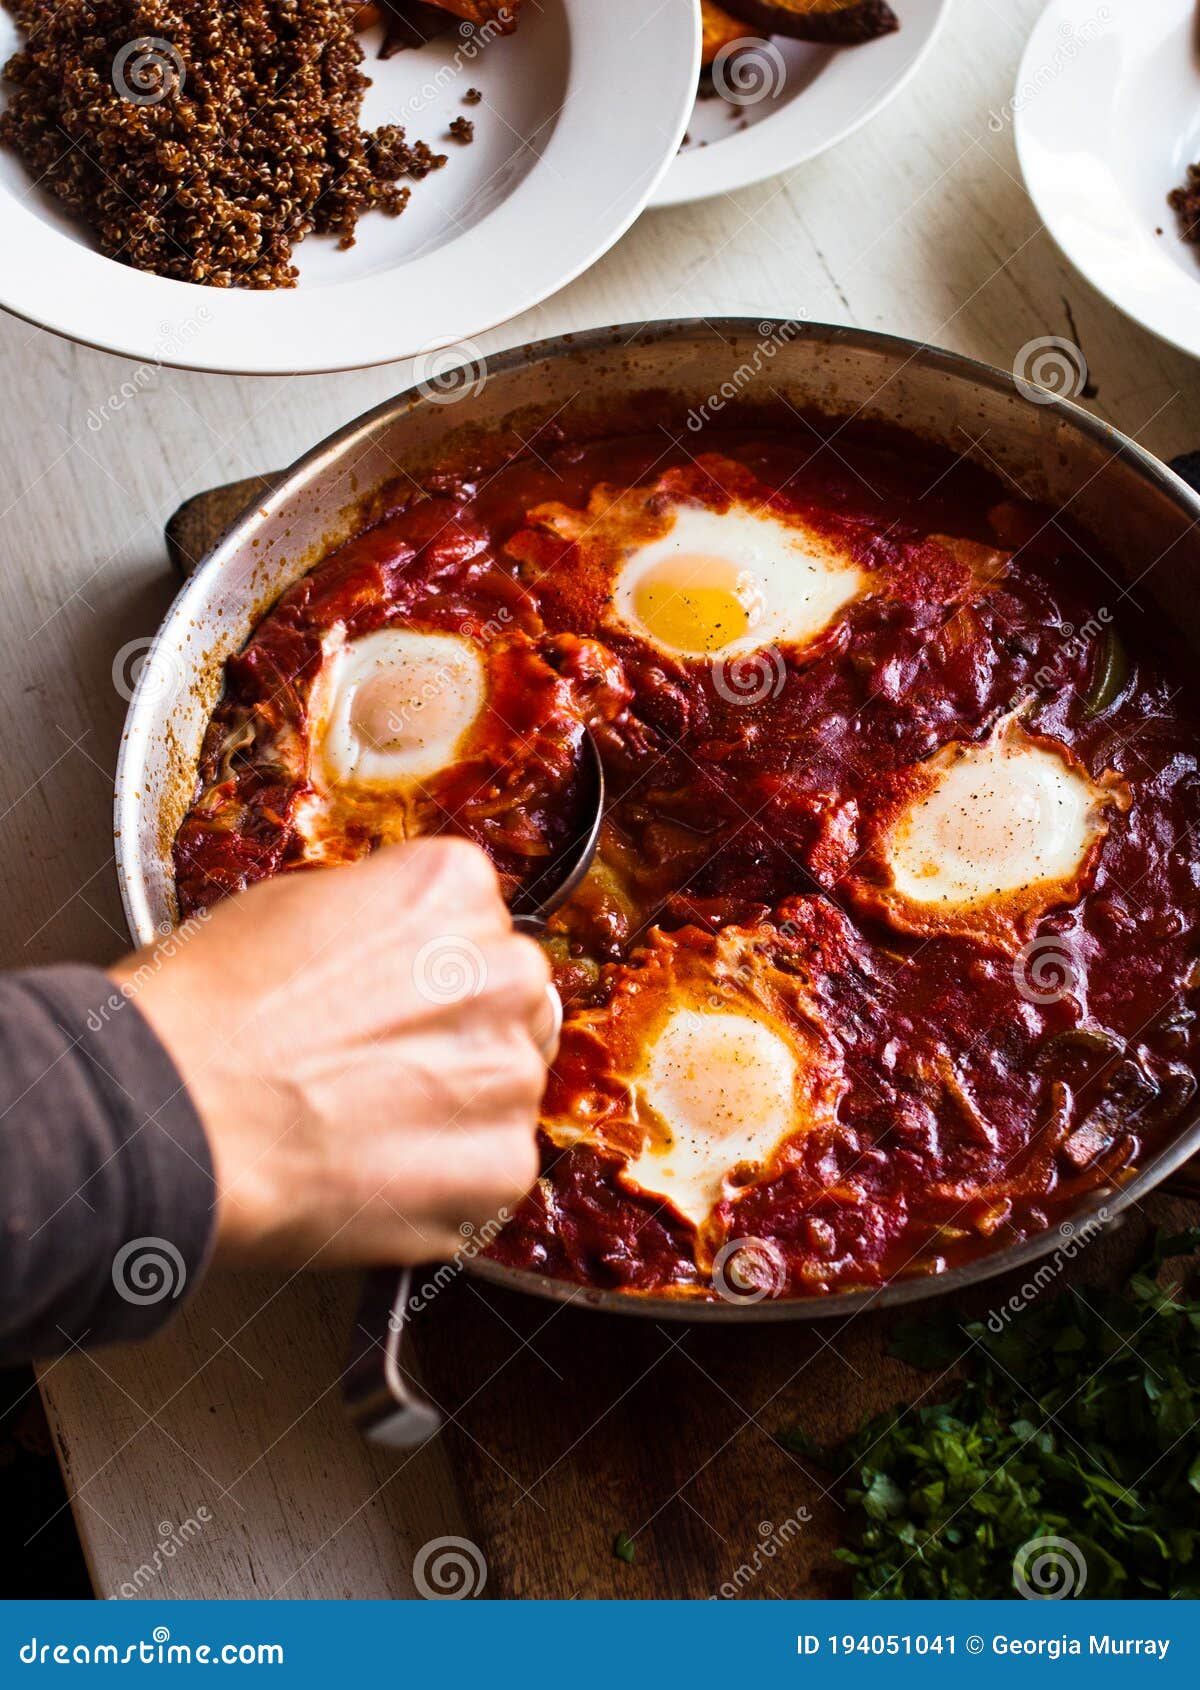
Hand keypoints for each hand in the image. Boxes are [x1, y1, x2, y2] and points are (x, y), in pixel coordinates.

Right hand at [110, 839, 549, 1267]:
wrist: (166, 1116)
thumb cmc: (200, 1011)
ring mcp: (509, 1072)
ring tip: (360, 1124)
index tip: (384, 999)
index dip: (427, 969)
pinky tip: (371, 1172)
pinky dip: (445, 1183)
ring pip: (505, 1089)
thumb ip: (381, 924)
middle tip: (375, 1066)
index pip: (478, 925)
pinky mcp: (501, 1165)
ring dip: (454, 1109)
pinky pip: (494, 1169)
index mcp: (453, 887)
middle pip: (510, 1003)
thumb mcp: (289, 907)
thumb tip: (403, 954)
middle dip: (457, 1034)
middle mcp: (503, 969)